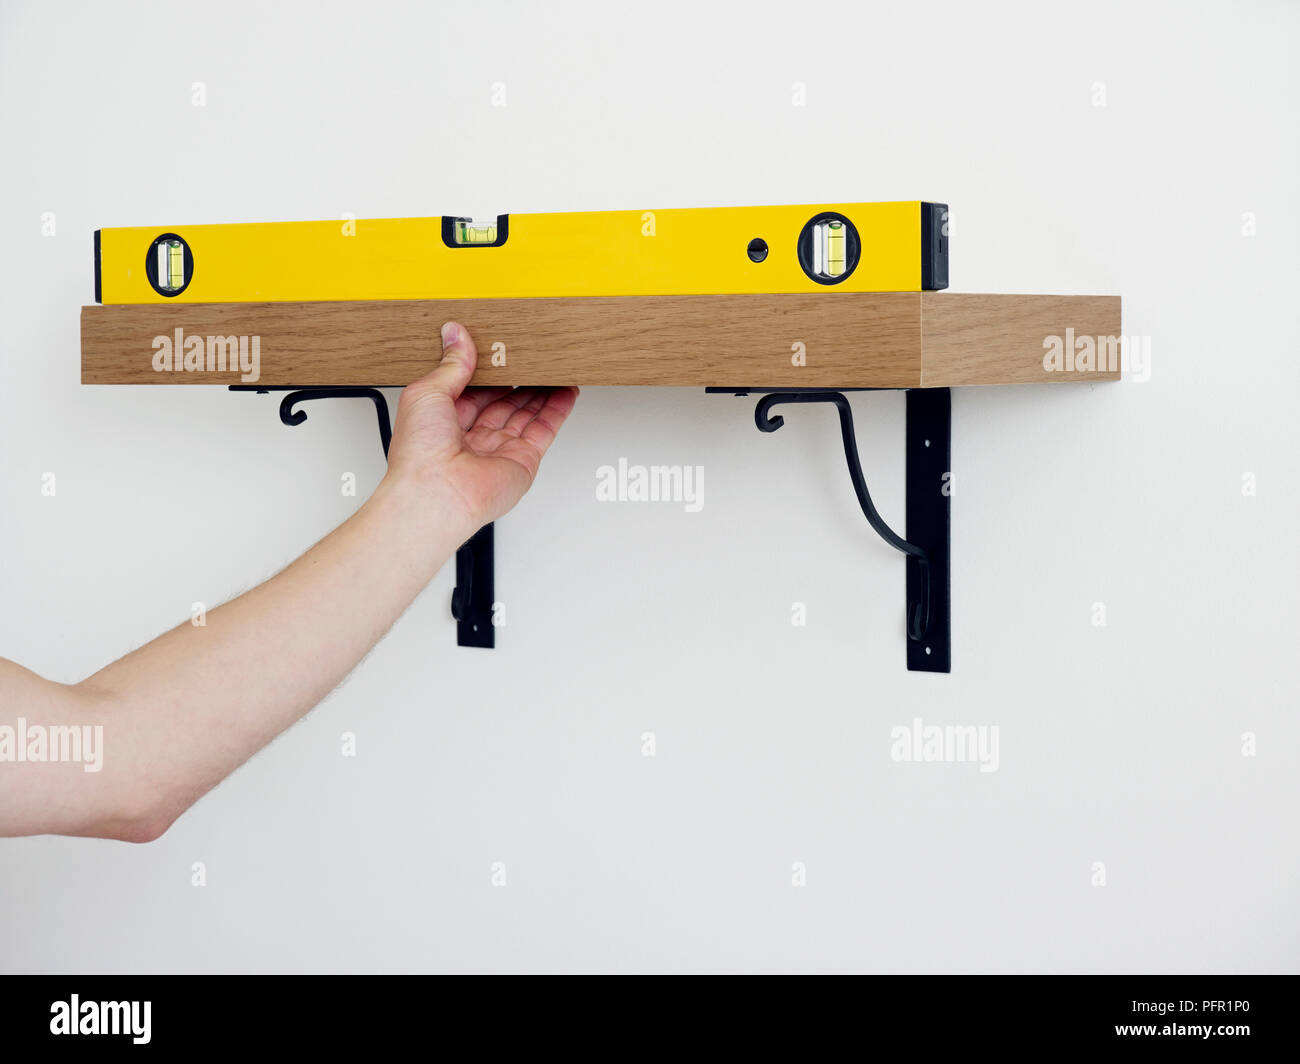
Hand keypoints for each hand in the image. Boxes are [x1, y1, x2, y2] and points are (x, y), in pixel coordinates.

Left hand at [384, 321, 578, 528]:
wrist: (437, 493)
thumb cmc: (419, 454)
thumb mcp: (426, 392)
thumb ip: (450, 364)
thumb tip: (456, 336)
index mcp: (443, 421)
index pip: (472, 390)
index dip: (488, 370)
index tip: (500, 349)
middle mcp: (471, 438)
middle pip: (502, 402)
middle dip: (518, 380)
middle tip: (531, 356)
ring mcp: (499, 450)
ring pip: (526, 414)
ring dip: (542, 391)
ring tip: (553, 367)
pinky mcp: (523, 461)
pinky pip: (544, 430)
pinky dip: (557, 410)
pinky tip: (565, 391)